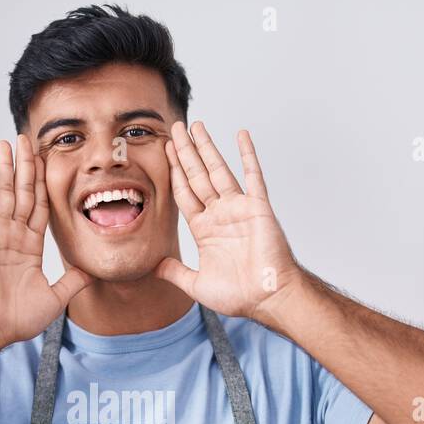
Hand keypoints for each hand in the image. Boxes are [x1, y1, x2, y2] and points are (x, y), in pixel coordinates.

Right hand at [0, 134, 91, 353]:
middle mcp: (12, 237)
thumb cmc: (17, 319)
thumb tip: (93, 272)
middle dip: (27, 166)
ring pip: (4, 193)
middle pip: (23, 193)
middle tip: (27, 139)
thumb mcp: (56, 297)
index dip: (44, 184)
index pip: (40, 207)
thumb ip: (73, 281)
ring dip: (6, 167)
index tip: (46, 162)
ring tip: (7, 141)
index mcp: (29, 247)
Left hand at [156, 121, 301, 321]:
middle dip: (185, 152)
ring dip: (207, 147)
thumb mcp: (196, 285)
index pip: (185, 193)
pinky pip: (253, 175)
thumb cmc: (239, 295)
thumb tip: (154, 267)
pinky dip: (247, 154)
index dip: (174, 172)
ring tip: (195, 125)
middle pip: (197, 176)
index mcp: (205, 229)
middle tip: (174, 129)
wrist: (268, 298)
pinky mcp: (258, 207)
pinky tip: (240, 135)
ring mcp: (239, 208)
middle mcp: (220, 214)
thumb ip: (176, 273)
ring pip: (218, 170)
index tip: (165, 152)